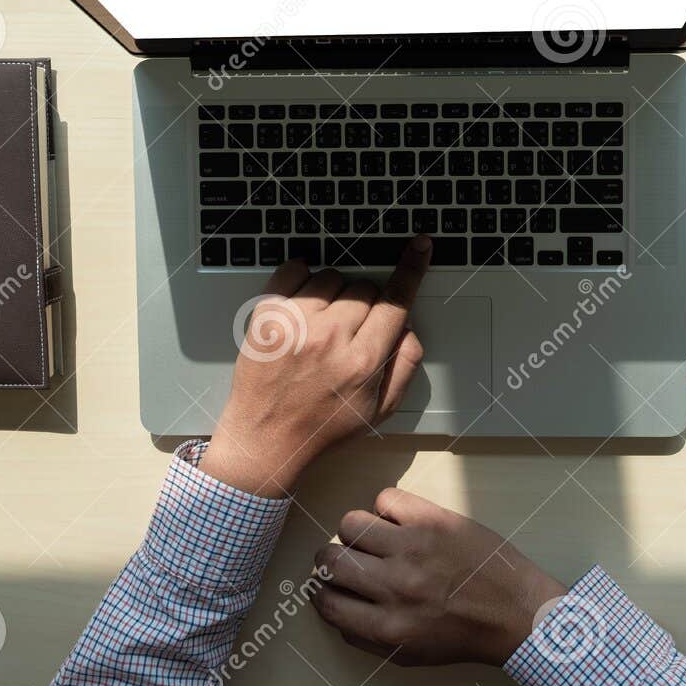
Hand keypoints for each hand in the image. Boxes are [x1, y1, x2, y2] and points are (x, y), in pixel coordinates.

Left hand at [199, 236, 431, 497]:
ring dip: (334, 293)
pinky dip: (302, 278)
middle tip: (350, 331)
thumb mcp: (380, 410)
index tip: (420, 246)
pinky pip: (293, 271)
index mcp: (363, 361)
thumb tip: (409, 327)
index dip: (411, 270)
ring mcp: (296, 323)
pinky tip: (303, 304)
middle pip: (366, 288)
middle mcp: (331, 337)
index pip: (395, 301)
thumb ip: (404, 366)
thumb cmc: (323, 426)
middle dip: (366, 303)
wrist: (265, 439)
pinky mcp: (267, 315)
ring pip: (333, 278)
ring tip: (321, 324)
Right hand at [311, 486, 565, 666]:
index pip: (327, 603)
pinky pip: (385, 498)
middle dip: (329, 560)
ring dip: (357, 532)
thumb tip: (334, 607)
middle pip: (329, 560)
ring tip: (377, 539)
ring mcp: (415, 550)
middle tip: (344, 559)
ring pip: (351, 524)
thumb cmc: (464, 634)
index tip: (328, 586)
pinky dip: (388, 509)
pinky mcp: (434, 520)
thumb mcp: (411, 654)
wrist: (516, 611)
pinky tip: (402, 523)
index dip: (321, 592)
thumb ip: (366, 638)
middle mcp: (396, 588)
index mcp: (389, 627)